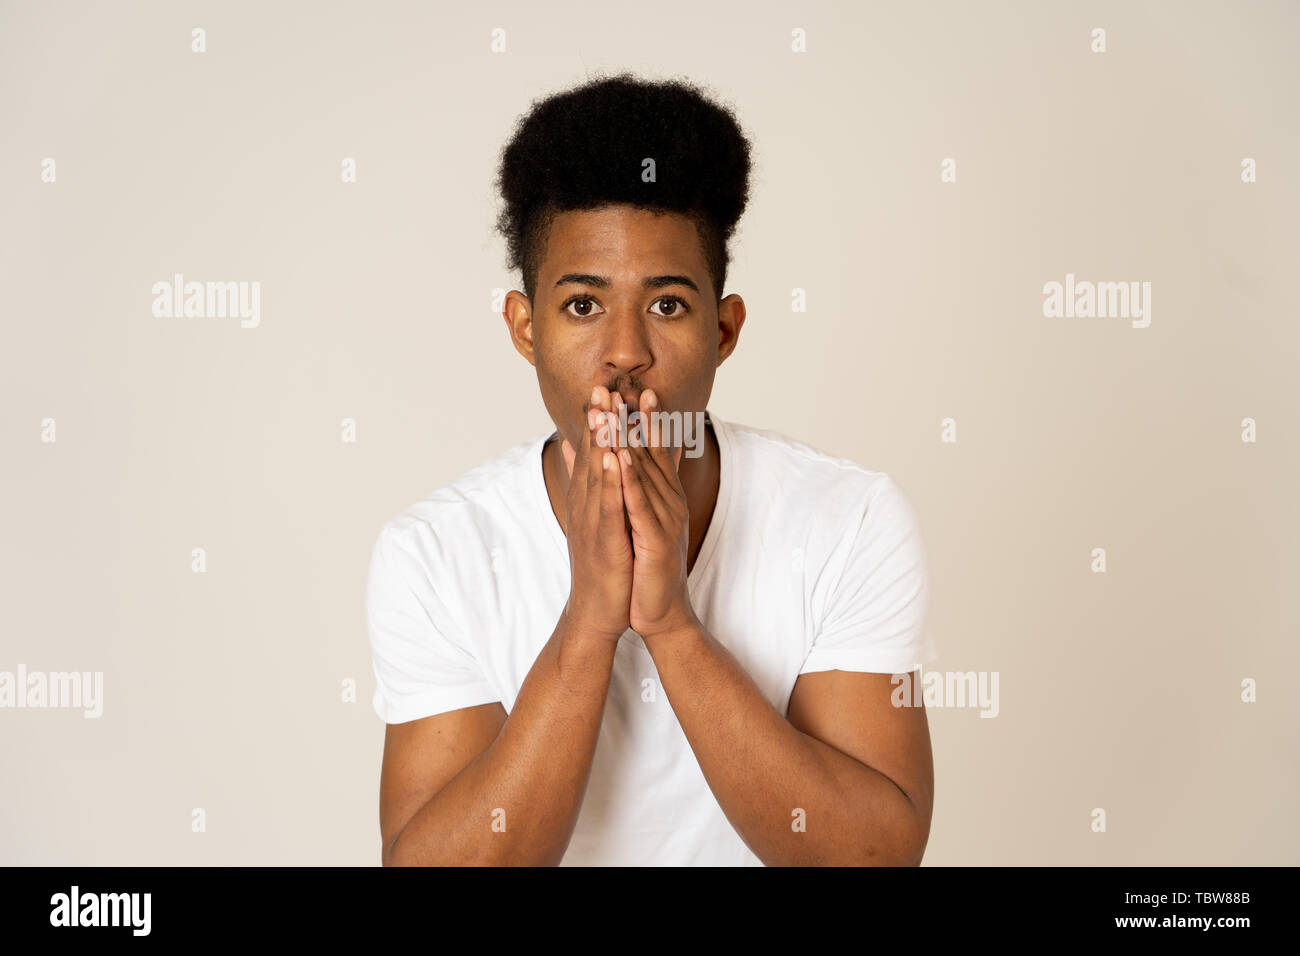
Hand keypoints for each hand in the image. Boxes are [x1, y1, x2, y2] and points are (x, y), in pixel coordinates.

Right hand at [558, 386, 633, 641]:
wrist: (596, 612)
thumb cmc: (602, 567)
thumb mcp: (597, 523)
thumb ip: (591, 490)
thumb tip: (581, 461)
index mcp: (589, 500)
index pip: (594, 453)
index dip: (598, 421)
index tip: (603, 388)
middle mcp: (587, 506)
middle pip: (593, 456)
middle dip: (598, 421)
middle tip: (601, 386)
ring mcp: (594, 522)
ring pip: (598, 475)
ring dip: (602, 442)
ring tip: (605, 411)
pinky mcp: (605, 540)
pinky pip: (609, 506)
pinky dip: (612, 481)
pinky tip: (616, 458)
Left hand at [616, 388, 698, 640]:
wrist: (658, 609)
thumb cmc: (647, 566)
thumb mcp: (642, 522)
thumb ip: (637, 491)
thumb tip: (631, 466)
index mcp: (663, 497)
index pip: (654, 452)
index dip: (646, 419)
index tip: (636, 389)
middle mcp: (668, 502)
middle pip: (650, 454)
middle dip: (634, 420)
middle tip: (623, 385)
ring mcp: (664, 519)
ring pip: (645, 473)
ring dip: (630, 440)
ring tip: (616, 411)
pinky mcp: (655, 540)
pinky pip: (640, 506)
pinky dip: (630, 481)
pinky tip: (621, 459)